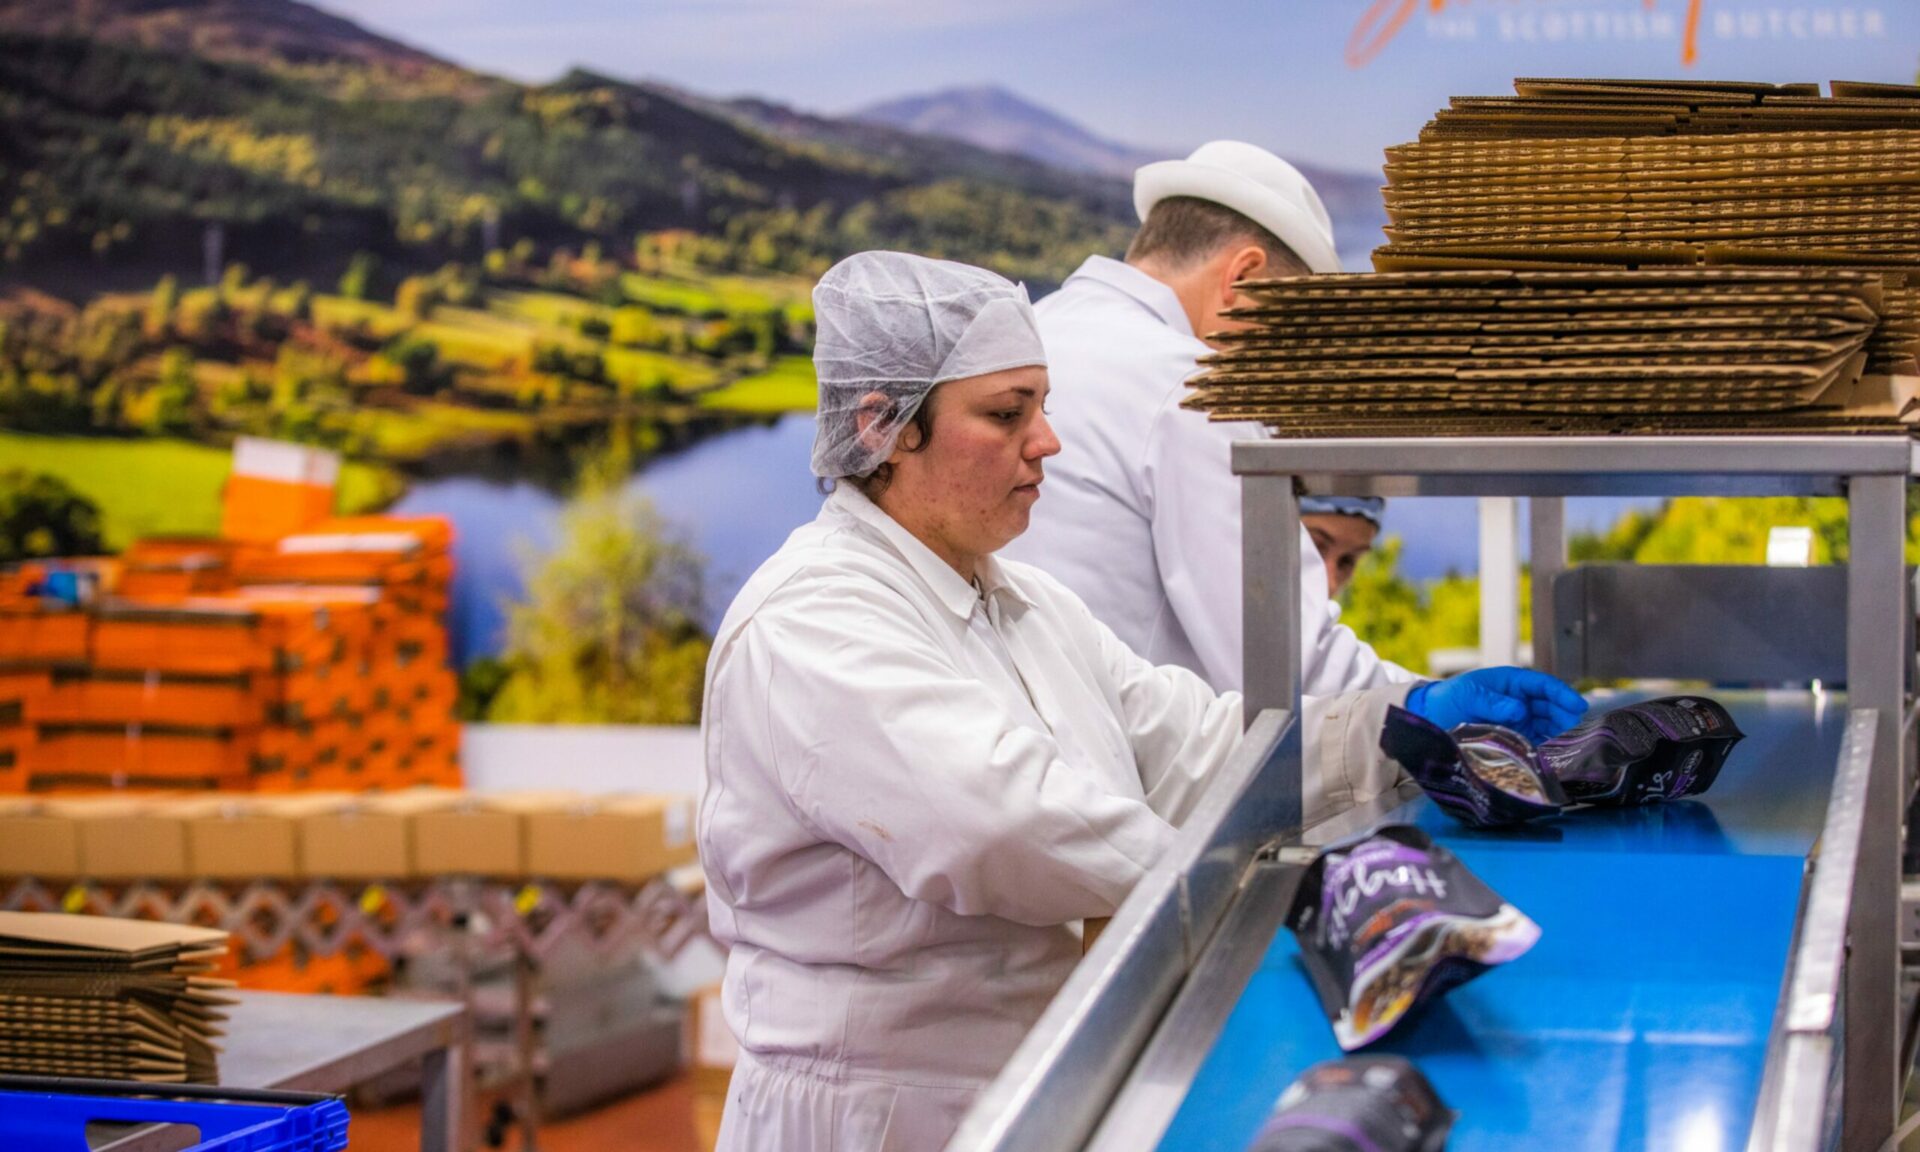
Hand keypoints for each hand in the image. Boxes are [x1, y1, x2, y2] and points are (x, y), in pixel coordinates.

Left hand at [1405, 667, 1587, 742]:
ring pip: (1547, 725)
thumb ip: (1494, 702)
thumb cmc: (1448, 698)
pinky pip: (1535, 741)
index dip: (1562, 694)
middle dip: (1564, 716)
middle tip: (1576, 729)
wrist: (1430, 717)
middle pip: (1550, 706)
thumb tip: (1520, 709)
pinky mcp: (1513, 738)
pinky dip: (1546, 747)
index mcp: (1510, 683)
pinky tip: (1553, 754)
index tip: (1577, 705)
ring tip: (1569, 743)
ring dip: (1559, 732)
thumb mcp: (1469, 694)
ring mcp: (1518, 720)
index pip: (1542, 685)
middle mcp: (1518, 701)